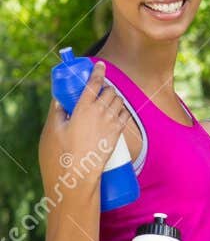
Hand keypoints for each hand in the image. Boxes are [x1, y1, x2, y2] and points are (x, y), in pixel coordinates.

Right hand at [42, 62, 130, 195]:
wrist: (78, 175)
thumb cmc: (60, 154)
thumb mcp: (52, 128)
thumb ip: (57, 112)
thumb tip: (60, 100)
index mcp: (83, 108)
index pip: (94, 84)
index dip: (98, 72)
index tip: (101, 65)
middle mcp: (101, 114)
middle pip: (110, 91)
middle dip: (106, 87)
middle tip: (99, 89)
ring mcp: (111, 124)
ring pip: (119, 103)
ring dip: (114, 98)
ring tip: (107, 100)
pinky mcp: (118, 135)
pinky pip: (125, 116)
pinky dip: (121, 111)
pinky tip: (117, 112)